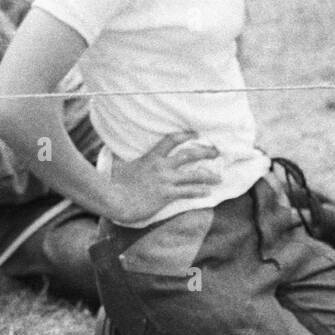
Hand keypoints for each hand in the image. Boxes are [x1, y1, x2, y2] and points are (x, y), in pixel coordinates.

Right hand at [102, 132, 222, 225]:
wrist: (115, 200)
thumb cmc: (115, 185)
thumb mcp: (120, 166)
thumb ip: (123, 159)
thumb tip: (118, 156)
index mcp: (151, 157)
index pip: (171, 140)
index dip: (185, 135)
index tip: (196, 133)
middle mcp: (161, 166)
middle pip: (189, 155)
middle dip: (205, 152)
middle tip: (216, 152)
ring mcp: (165, 180)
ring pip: (193, 175)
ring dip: (209, 176)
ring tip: (219, 178)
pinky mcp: (167, 195)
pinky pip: (188, 192)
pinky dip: (199, 192)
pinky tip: (208, 192)